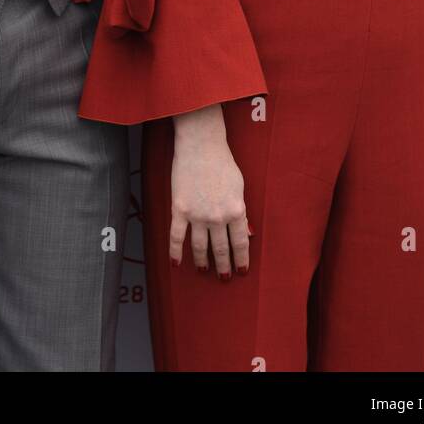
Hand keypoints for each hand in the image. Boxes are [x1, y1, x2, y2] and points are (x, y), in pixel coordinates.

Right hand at [170, 105, 249, 277]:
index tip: (241, 270)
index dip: (241, 258)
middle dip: (223, 265)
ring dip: (203, 262)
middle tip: (224, 277)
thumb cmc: (222, 162)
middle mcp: (217, 217)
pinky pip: (177, 236)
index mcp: (236, 210)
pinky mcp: (179, 209)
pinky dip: (176, 252)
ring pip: (200, 246)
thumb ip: (241, 211)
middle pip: (221, 248)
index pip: (240, 242)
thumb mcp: (239, 187)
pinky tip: (177, 263)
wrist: (200, 145)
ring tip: (204, 271)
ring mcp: (197, 215)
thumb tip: (246, 232)